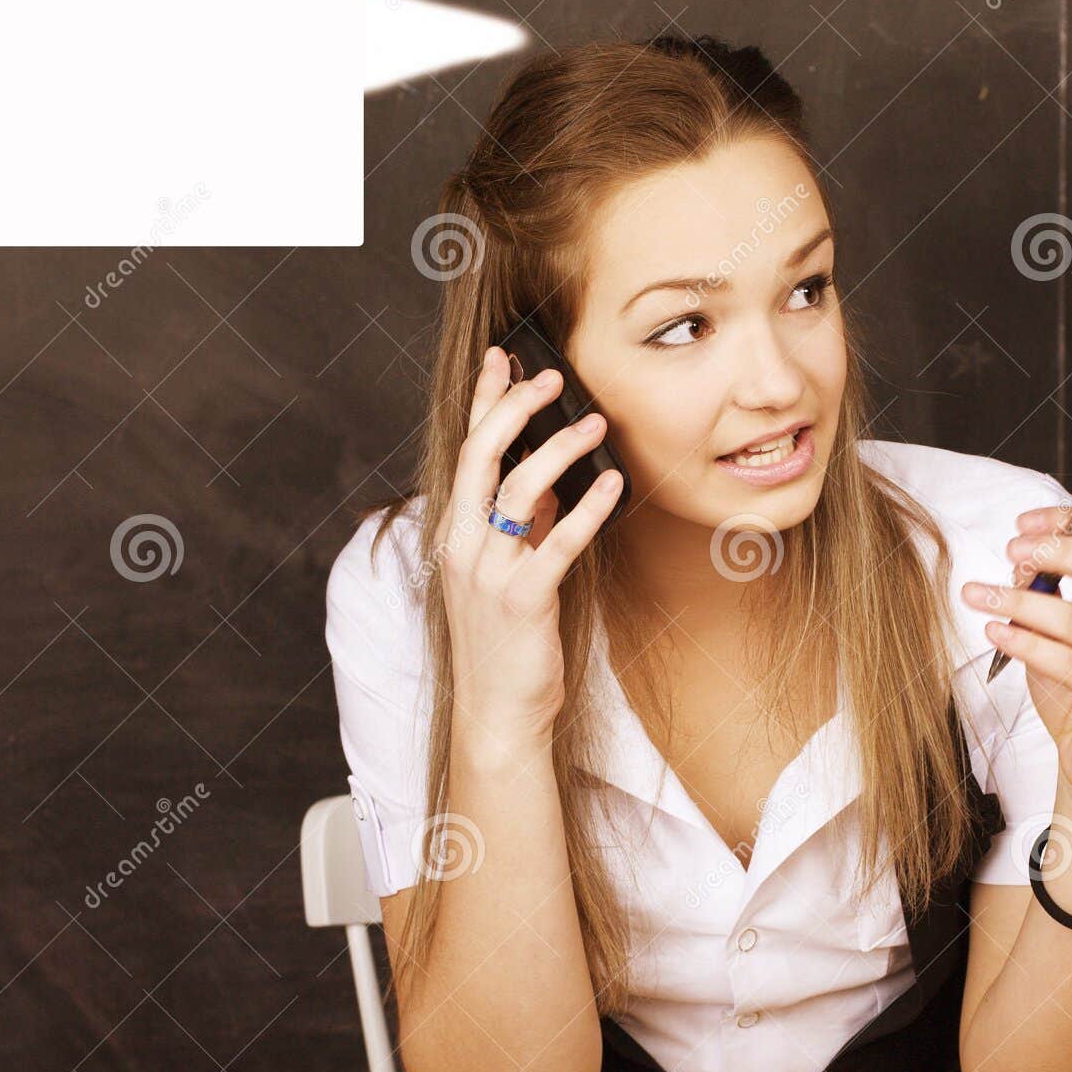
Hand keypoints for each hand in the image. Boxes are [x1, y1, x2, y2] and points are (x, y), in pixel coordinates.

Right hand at [441, 344, 622, 747]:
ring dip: (559, 449)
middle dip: (514, 407)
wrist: (497, 712)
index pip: (466, 451)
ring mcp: (489, 574)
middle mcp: (464, 547)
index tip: (504, 359)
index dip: (483, 401)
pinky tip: (614, 485)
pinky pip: (558, 543)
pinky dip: (589, 508)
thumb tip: (552, 479)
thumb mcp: (509, 572)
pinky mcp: (523, 601)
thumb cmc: (506, 644)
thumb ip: (524, 526)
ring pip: (518, 490)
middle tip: (552, 376)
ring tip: (596, 424)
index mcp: (456, 535)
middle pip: (480, 456)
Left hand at [962, 508, 1071, 807]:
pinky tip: (995, 631)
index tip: (1023, 522)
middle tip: (1009, 551)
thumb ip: (1047, 597)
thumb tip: (1017, 559)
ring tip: (978, 593)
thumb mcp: (1060, 635)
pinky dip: (1025, 644)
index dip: (1071, 522)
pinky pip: (1067, 663)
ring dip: (1019, 601)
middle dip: (1055, 551)